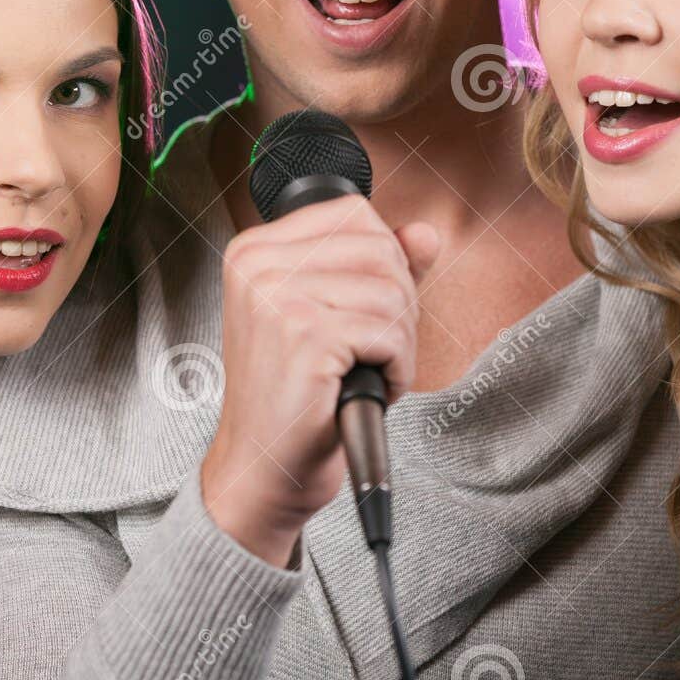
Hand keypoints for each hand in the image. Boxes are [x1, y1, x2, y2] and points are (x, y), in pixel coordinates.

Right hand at [200, 194, 438, 565]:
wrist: (264, 465)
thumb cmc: (296, 394)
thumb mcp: (334, 315)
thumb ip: (379, 266)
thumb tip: (425, 233)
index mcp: (254, 250)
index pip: (353, 214)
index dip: (384, 261)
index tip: (367, 309)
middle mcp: (257, 265)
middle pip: (379, 249)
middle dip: (397, 304)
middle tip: (373, 349)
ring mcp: (276, 297)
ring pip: (391, 292)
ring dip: (399, 342)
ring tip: (368, 371)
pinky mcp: (304, 336)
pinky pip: (389, 333)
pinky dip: (397, 368)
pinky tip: (370, 388)